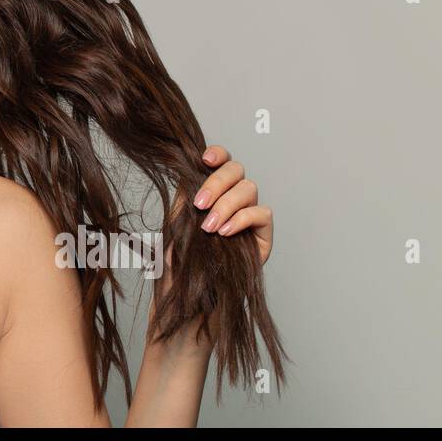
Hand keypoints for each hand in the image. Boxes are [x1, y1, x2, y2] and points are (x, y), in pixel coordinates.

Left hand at [190, 145, 272, 264]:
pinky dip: (241, 219)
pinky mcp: (264, 233)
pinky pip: (262, 214)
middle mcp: (233, 196)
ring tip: (209, 227)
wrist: (191, 286)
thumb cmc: (183, 255)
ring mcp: (250, 212)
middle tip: (199, 205)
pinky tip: (224, 232)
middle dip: (216, 183)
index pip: (223, 160)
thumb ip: (185, 193)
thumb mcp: (178, 218)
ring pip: (249, 188)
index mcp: (213, 187)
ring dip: (226, 205)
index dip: (218, 154)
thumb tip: (188, 168)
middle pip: (236, 170)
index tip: (204, 160)